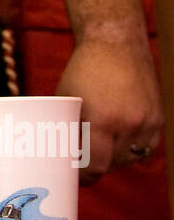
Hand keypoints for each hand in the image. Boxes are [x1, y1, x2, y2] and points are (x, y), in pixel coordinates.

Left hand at [56, 36, 164, 182]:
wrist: (116, 42)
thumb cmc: (84, 70)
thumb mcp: (67, 100)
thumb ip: (67, 129)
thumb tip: (61, 157)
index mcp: (103, 121)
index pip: (96, 167)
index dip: (84, 177)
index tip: (76, 177)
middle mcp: (129, 124)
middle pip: (112, 164)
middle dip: (97, 166)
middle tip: (83, 161)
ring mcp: (147, 122)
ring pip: (130, 158)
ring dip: (115, 158)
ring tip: (100, 147)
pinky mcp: (158, 118)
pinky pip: (147, 148)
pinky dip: (133, 149)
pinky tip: (118, 141)